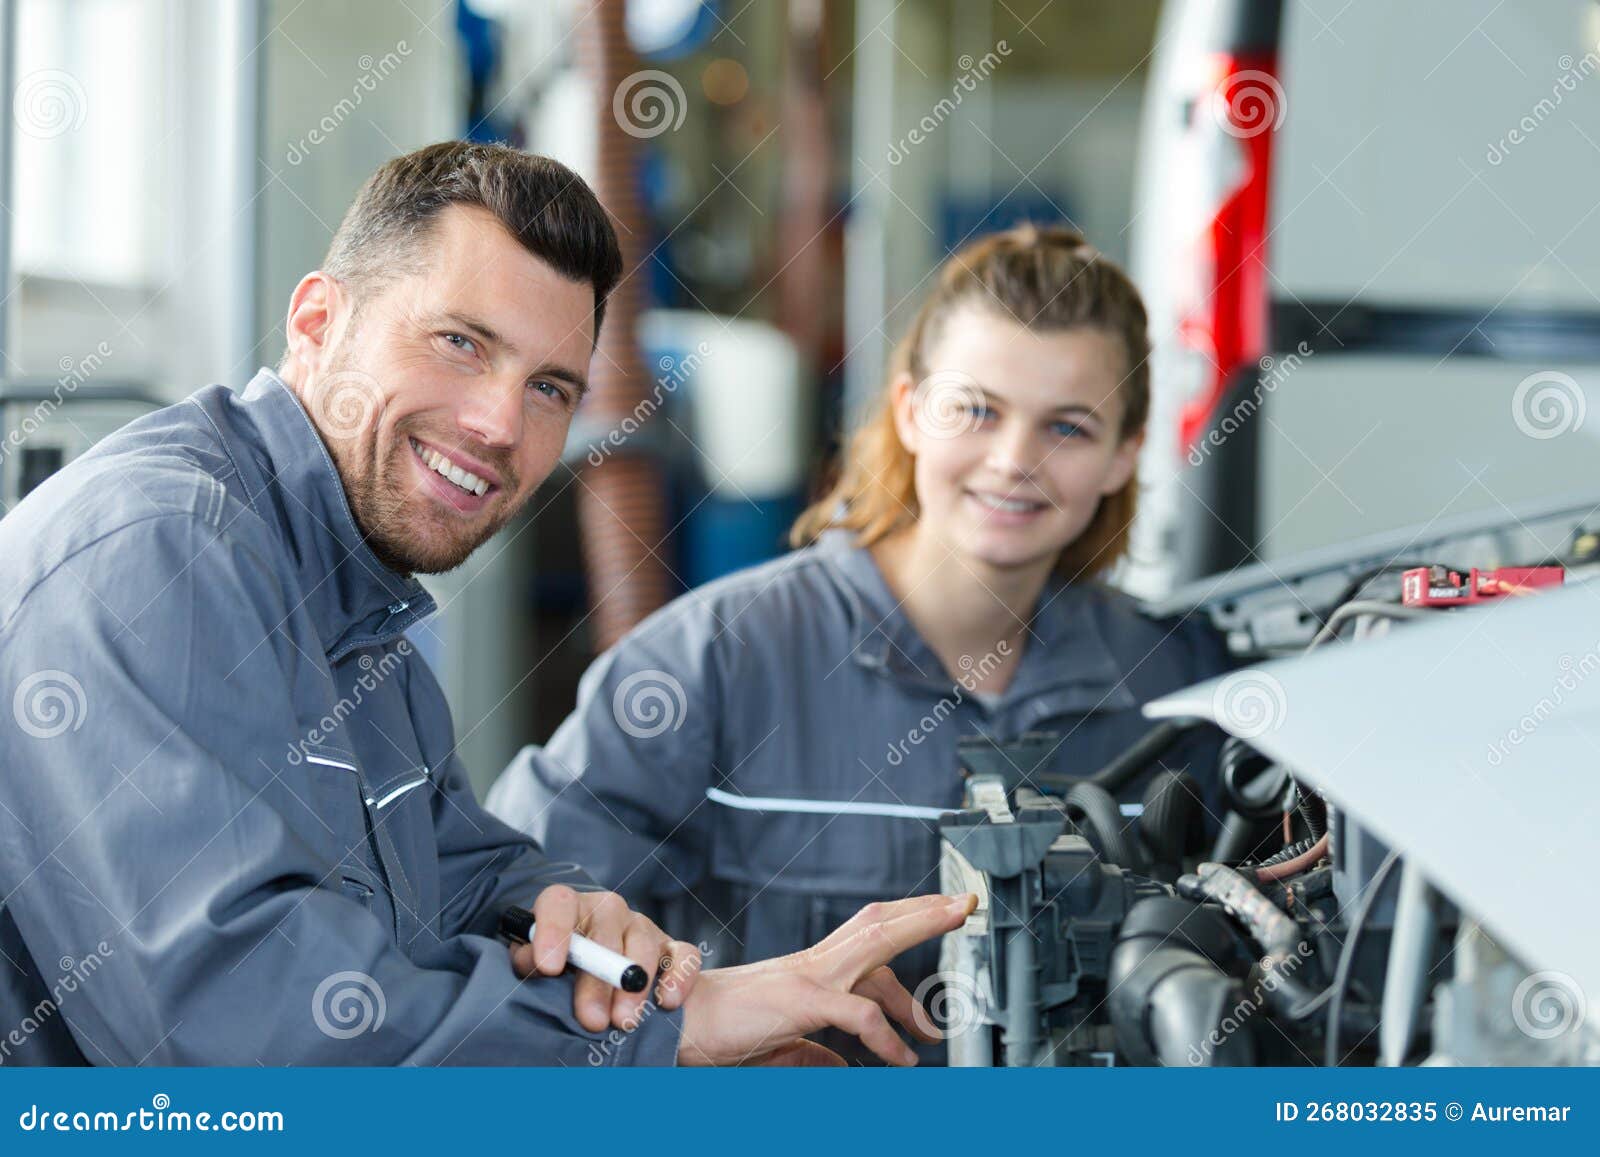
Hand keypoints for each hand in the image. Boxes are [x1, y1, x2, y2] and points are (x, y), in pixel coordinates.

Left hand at [508, 885, 702, 1032]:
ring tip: (624, 1022)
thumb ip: (530, 961)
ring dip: (634, 986)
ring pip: (642, 943)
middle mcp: (607, 911)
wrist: (602, 983)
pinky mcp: (672, 948)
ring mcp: (642, 927)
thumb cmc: (562, 973)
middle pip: (605, 930)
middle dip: (597, 979)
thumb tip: (535, 963)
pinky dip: (677, 977)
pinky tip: (666, 1002)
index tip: (548, 967)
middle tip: (592, 1020)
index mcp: (570, 909)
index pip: (558, 903)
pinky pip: (684, 955)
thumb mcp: (539, 966)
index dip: (552, 930)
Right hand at [675, 892, 976, 1066]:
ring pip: (874, 942)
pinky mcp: (798, 1001)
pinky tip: (902, 1058)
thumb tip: (845, 1065)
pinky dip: (885, 1036)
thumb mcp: (780, 1047)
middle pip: (878, 924)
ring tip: (957, 921)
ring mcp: (807, 978)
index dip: (905, 929)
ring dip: (919, 927)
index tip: (938, 926)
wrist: (674, 1028)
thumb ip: (815, 1052)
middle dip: (922, 910)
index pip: (868, 941)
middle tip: (963, 904)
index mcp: (810, 971)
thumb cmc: (718, 1034)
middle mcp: (813, 964)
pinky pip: (856, 1014)